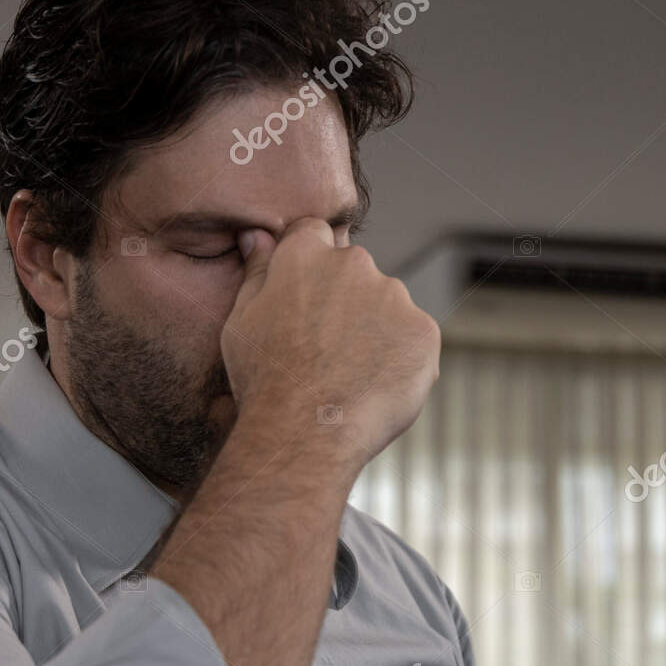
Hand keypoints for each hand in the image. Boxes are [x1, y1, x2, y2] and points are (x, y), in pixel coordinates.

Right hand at [220, 217, 439, 468]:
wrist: (307, 430)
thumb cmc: (265, 379)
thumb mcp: (242, 319)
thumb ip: (257, 271)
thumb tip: (257, 235)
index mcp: (306, 253)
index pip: (315, 236)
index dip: (312, 267)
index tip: (308, 301)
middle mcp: (353, 264)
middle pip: (355, 272)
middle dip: (346, 300)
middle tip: (328, 349)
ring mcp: (393, 296)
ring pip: (388, 305)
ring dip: (377, 329)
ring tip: (351, 374)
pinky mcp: (423, 330)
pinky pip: (414, 339)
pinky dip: (402, 358)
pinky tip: (376, 385)